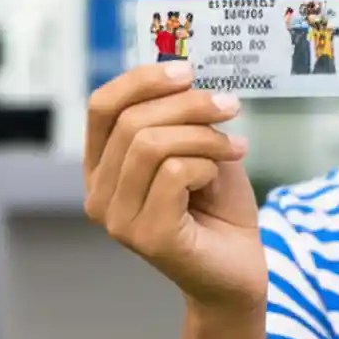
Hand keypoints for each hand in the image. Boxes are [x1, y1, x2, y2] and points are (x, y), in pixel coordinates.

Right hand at [84, 62, 267, 310]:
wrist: (239, 266)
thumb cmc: (216, 205)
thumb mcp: (197, 146)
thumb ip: (181, 115)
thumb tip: (184, 71)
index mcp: (102, 166)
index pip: (101, 106)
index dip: (141, 79)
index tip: (187, 71)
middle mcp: (98, 193)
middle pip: (133, 121)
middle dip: (190, 105)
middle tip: (231, 107)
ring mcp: (117, 219)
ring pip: (152, 144)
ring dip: (204, 136)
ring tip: (235, 147)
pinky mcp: (146, 236)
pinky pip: (174, 173)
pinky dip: (205, 165)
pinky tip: (217, 180)